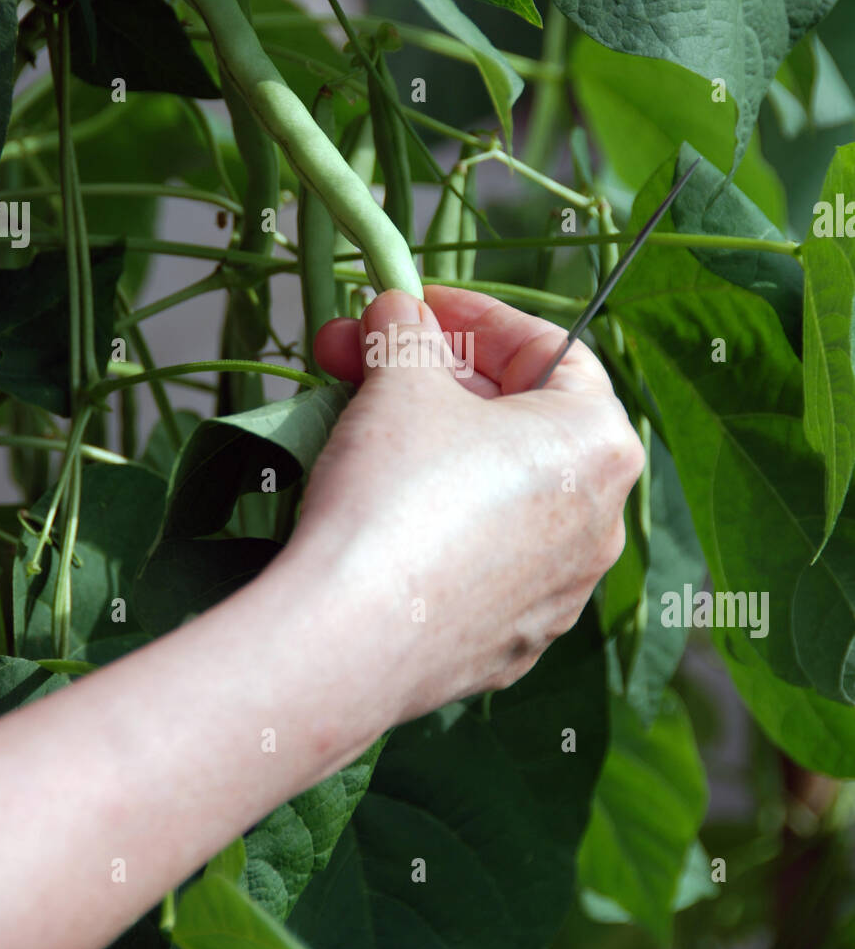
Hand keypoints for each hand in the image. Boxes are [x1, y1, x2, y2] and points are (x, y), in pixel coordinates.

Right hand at [296, 286, 644, 723]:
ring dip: (433, 447)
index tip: (413, 306)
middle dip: (432, 379)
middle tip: (359, 359)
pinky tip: (378, 510)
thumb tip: (398, 312)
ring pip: (498, 492)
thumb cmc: (394, 496)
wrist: (348, 640)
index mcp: (599, 445)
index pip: (548, 349)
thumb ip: (407, 329)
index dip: (472, 316)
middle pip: (518, 420)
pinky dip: (435, 521)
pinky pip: (479, 559)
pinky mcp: (510, 642)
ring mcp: (559, 592)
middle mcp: (600, 522)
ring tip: (358, 429)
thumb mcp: (400, 380)